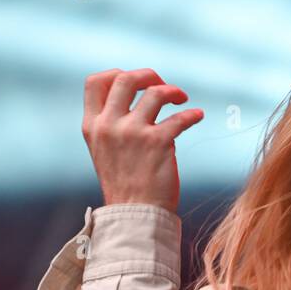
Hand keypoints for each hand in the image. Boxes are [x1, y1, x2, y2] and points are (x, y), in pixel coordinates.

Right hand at [81, 68, 203, 214]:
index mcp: (93, 127)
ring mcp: (133, 132)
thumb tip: (137, 101)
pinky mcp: (158, 142)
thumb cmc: (125, 186)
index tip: (134, 83)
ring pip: (155, 92)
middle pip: (126, 78)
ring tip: (181, 99)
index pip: (95, 82)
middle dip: (148, 75)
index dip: (116, 74)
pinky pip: (180, 117)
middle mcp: (110, 125)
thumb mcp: (105, 152)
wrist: (136, 215)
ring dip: (173, 91)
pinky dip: (192, 114)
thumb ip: (112, 126)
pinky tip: (197, 115)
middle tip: (162, 85)